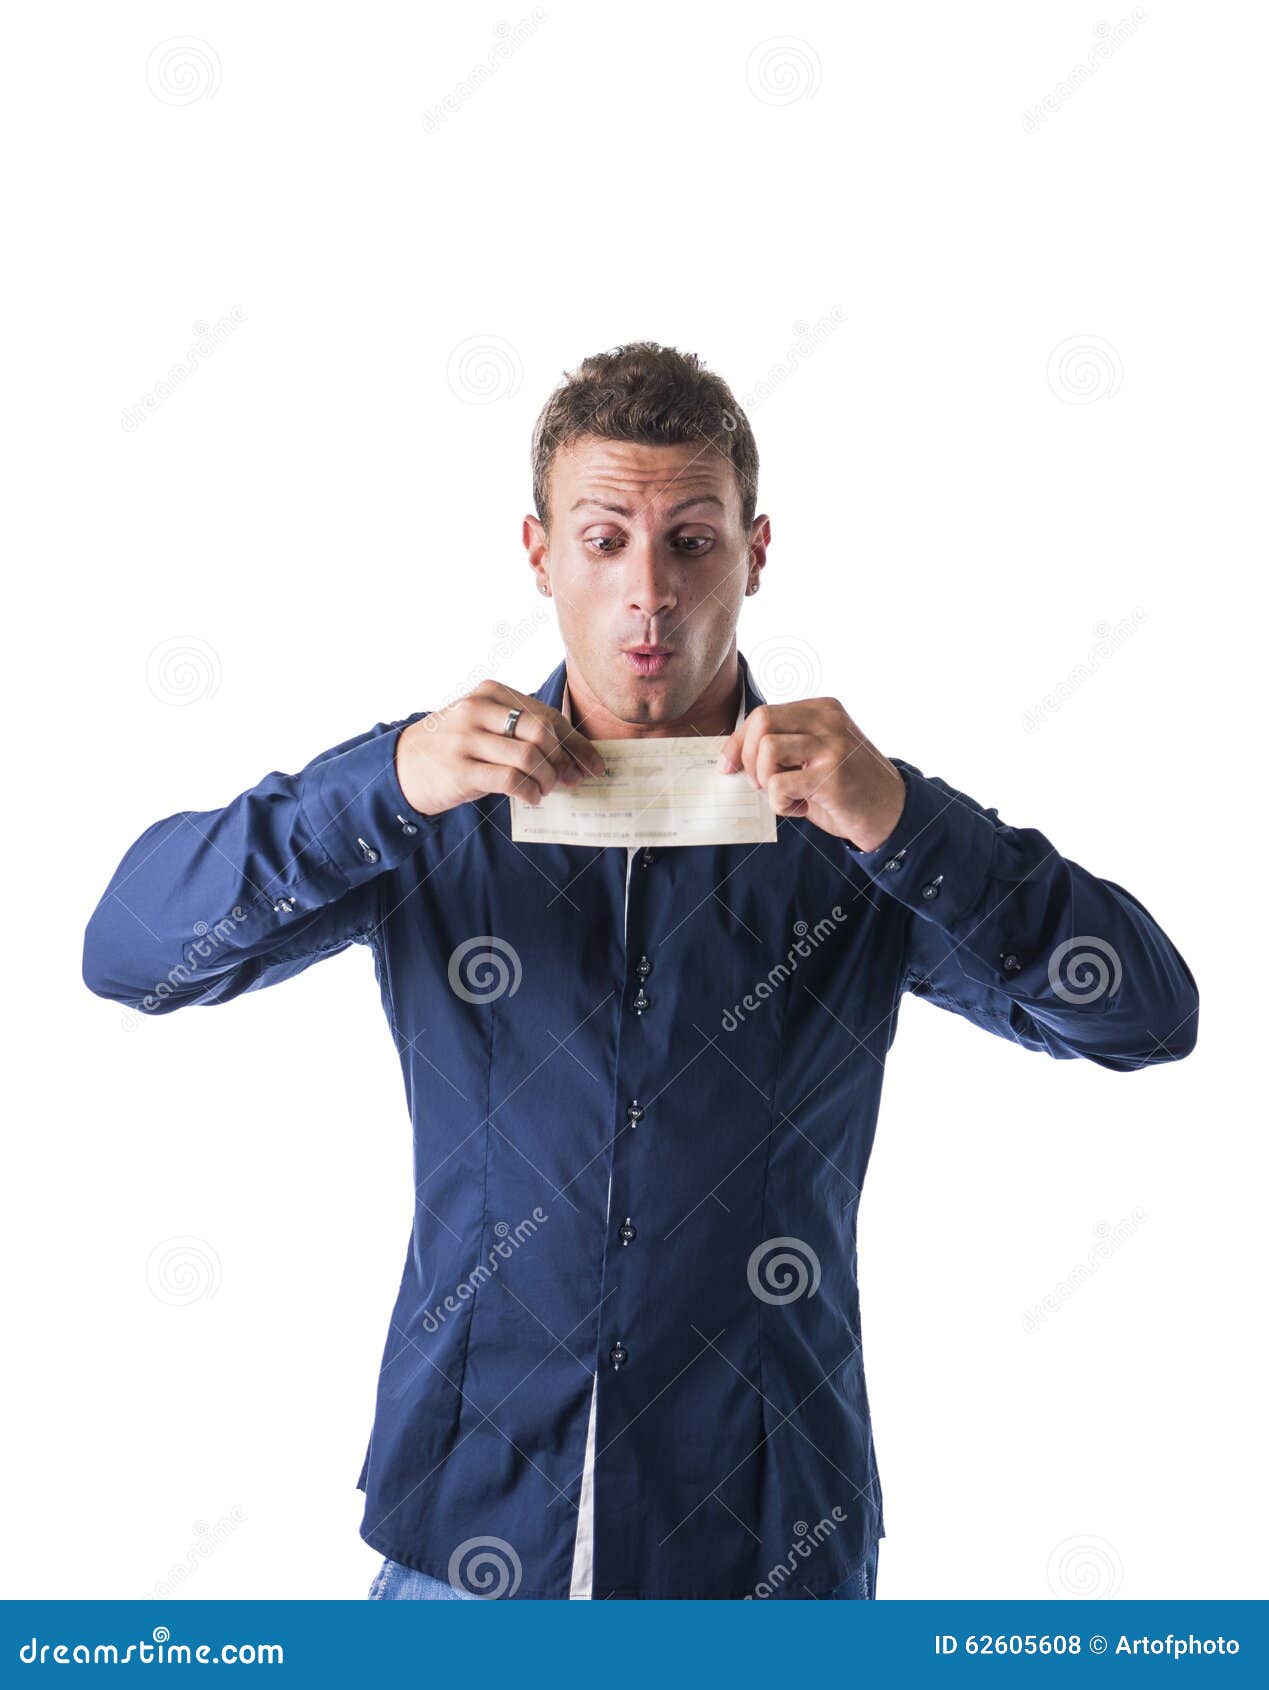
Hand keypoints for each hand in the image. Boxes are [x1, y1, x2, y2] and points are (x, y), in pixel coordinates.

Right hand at [396, 680, 605, 816]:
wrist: (402, 766)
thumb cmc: (454, 746)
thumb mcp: (483, 725)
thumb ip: (521, 730)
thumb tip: (573, 755)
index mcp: (491, 693)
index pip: (547, 715)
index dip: (577, 742)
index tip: (595, 764)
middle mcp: (478, 710)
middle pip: (542, 731)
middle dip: (566, 759)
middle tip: (573, 780)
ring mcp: (466, 739)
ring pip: (529, 756)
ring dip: (548, 778)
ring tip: (548, 790)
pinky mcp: (460, 769)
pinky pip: (510, 779)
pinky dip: (530, 791)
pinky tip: (532, 798)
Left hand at [717, 698, 905, 851]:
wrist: (891, 814)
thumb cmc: (846, 788)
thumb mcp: (816, 755)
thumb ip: (784, 746)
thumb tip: (733, 755)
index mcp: (822, 709)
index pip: (763, 712)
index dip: (737, 740)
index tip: (727, 765)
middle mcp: (828, 720)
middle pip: (761, 721)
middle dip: (746, 757)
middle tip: (759, 783)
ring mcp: (832, 746)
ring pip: (767, 750)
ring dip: (766, 782)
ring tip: (788, 795)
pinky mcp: (831, 776)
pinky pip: (778, 785)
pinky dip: (781, 804)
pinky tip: (803, 807)